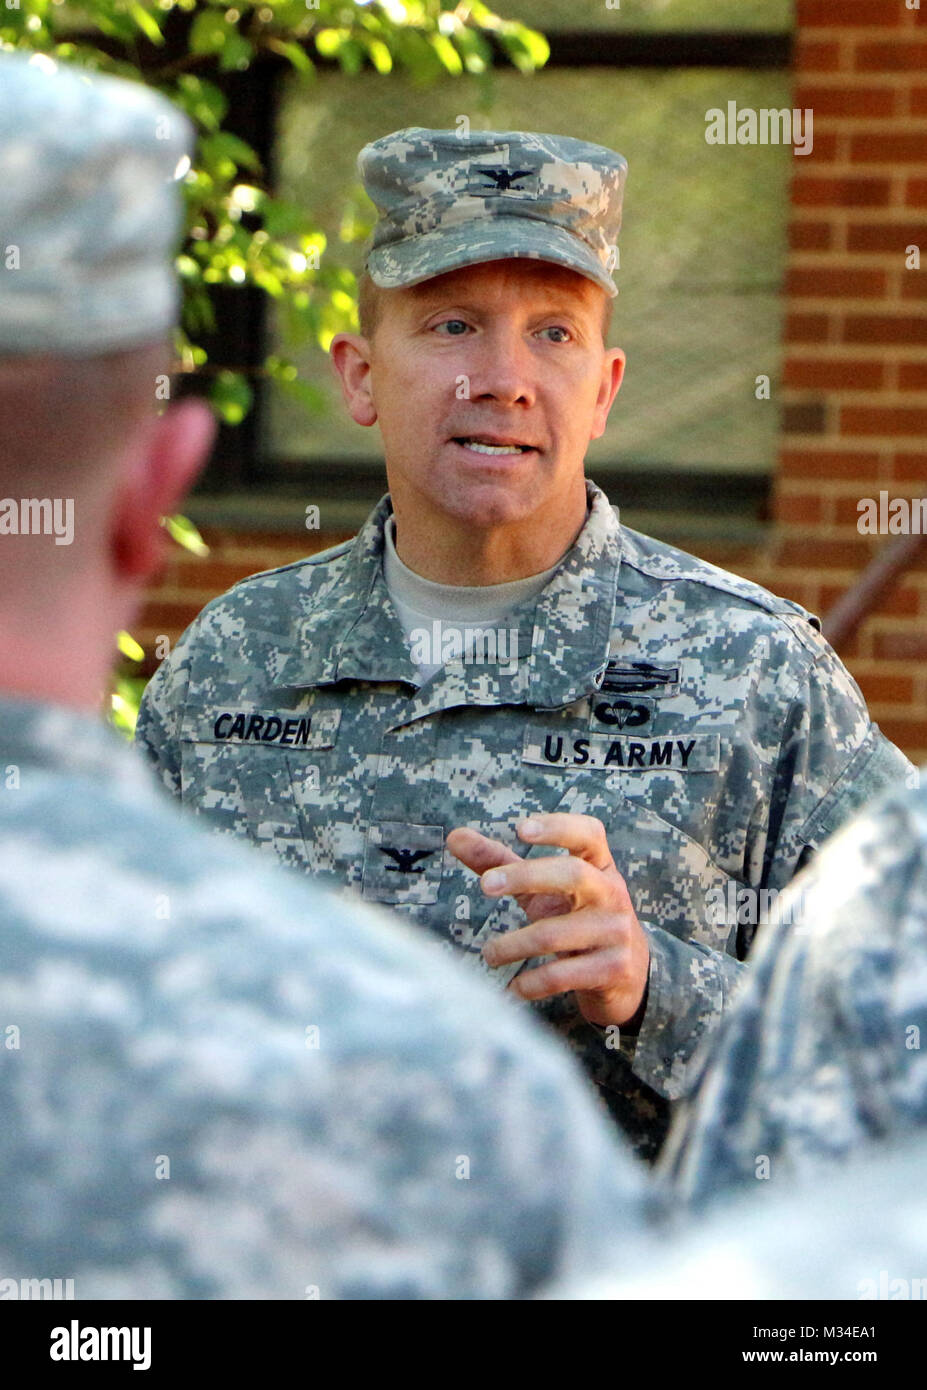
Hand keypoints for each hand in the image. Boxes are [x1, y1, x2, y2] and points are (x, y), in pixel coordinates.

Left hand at [445, 813, 649, 1028]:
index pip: (589, 834)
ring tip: (489, 954)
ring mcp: (616, 932)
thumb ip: (501, 863)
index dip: (558, 827)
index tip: (520, 829)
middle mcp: (612, 893)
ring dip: (515, 944)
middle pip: (574, 874)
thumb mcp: (543, 891)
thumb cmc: (576, 919)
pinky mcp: (613, 969)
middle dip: (527, 876)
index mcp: (599, 866)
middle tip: (485, 886)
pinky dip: (531, 983)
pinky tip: (512, 988)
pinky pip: (563, 974)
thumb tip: (455, 837)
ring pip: (558, 933)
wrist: (627, 976)